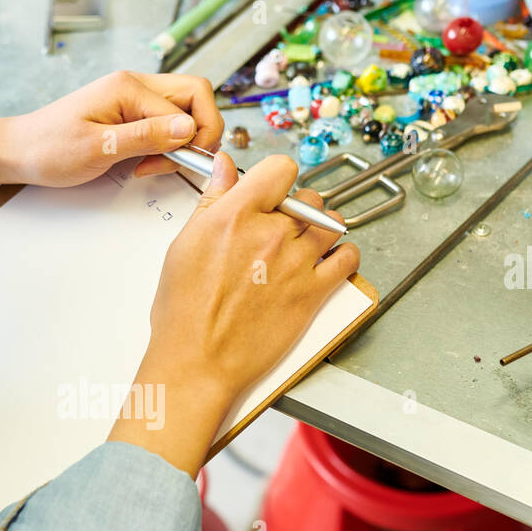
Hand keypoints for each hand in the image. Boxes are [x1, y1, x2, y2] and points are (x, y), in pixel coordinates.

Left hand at [4, 70, 223, 186]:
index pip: (191, 105)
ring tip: (152, 165)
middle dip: (200, 132)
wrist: (20, 151)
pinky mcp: (129, 113)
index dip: (190, 140)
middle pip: (195, 96)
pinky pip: (164, 123)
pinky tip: (145, 162)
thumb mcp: (99, 148)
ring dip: (181, 140)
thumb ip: (145, 136)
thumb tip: (188, 129)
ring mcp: (133, 98)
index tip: (169, 165)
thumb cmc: (50, 149)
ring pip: (183, 110)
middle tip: (178, 163)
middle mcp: (135, 85)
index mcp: (129, 87)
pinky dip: (165, 144)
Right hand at [108, 154, 360, 475]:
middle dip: (296, 209)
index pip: (280, 169)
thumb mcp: (185, 245)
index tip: (270, 192)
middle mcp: (270, 234)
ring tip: (305, 245)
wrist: (198, 362)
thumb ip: (212, 201)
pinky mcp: (313, 293)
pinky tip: (327, 262)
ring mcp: (296, 263)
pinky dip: (343, 257)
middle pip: (306, 198)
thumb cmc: (184, 314)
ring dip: (321, 230)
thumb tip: (225, 167)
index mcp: (235, 216)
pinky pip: (347, 259)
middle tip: (281, 229)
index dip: (275, 178)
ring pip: (330, 224)